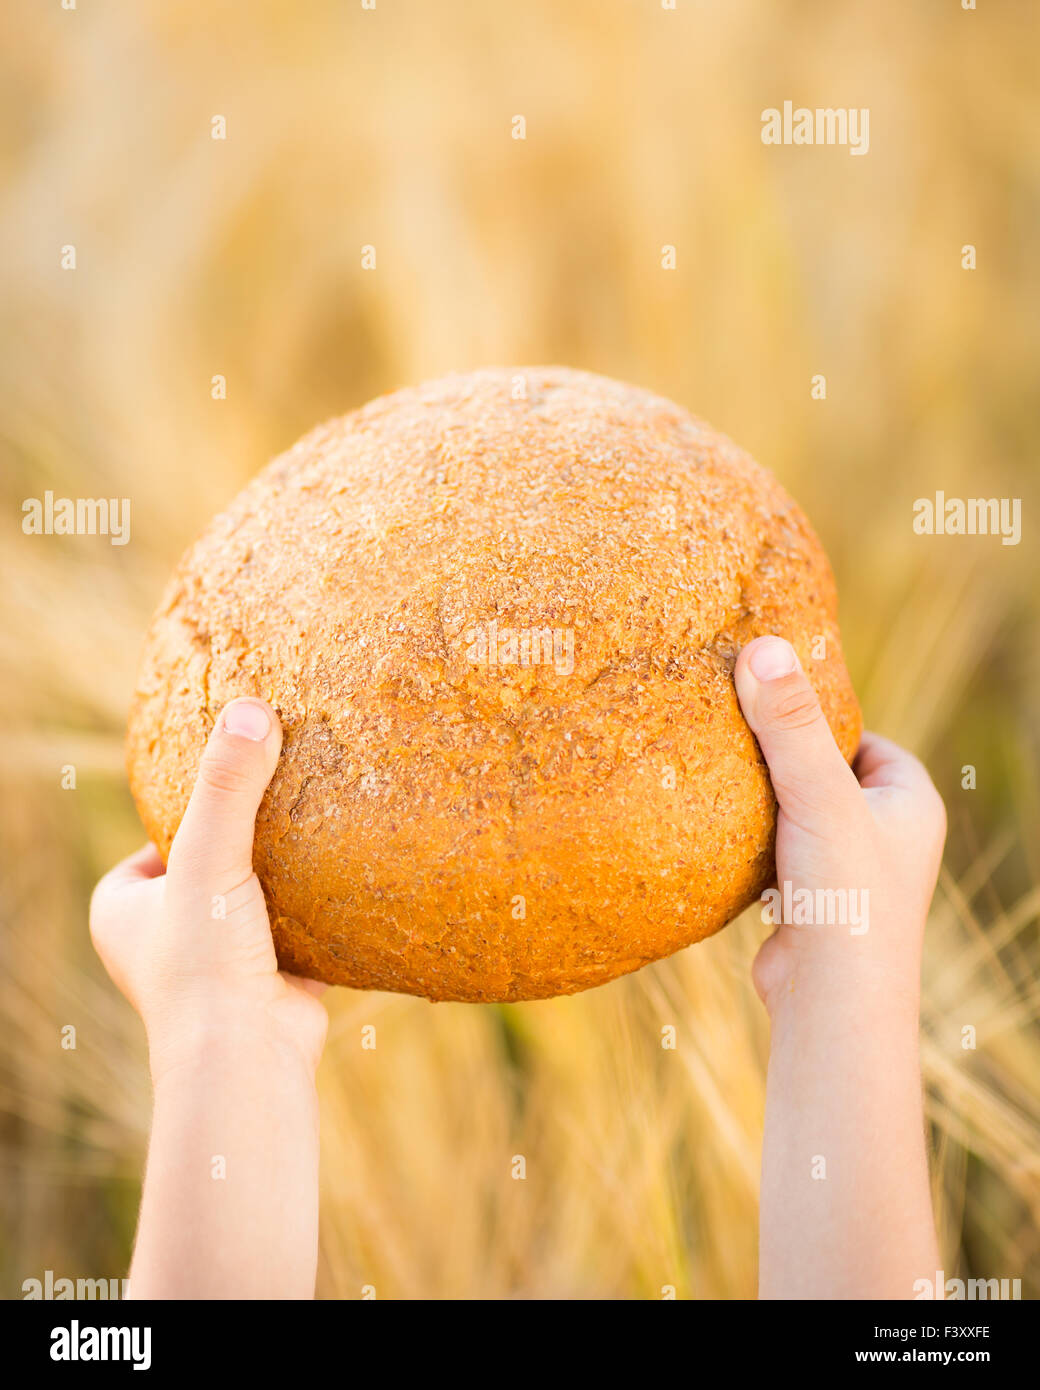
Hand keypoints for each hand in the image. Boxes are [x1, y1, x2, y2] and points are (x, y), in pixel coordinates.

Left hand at [91, 698, 327, 1082]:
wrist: (248, 1060)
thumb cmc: (206, 964)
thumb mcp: (210, 858)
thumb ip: (228, 785)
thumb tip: (250, 707)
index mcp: (123, 909)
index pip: (160, 836)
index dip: (199, 805)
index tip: (242, 777)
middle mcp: (162, 938)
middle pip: (211, 864)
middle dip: (250, 839)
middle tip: (293, 795)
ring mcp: (217, 963)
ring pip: (254, 898)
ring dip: (287, 874)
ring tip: (324, 828)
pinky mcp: (268, 983)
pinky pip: (296, 929)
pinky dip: (320, 909)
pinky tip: (352, 876)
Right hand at [734, 635, 945, 1010]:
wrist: (831, 1005)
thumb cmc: (847, 898)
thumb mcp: (820, 796)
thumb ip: (790, 726)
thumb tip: (762, 647)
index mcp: (909, 801)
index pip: (860, 735)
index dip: (815, 716)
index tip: (764, 700)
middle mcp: (885, 836)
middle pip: (822, 772)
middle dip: (777, 757)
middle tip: (725, 730)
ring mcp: (846, 872)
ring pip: (793, 814)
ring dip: (755, 801)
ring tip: (708, 773)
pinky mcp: (807, 903)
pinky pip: (772, 853)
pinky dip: (743, 841)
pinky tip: (707, 830)